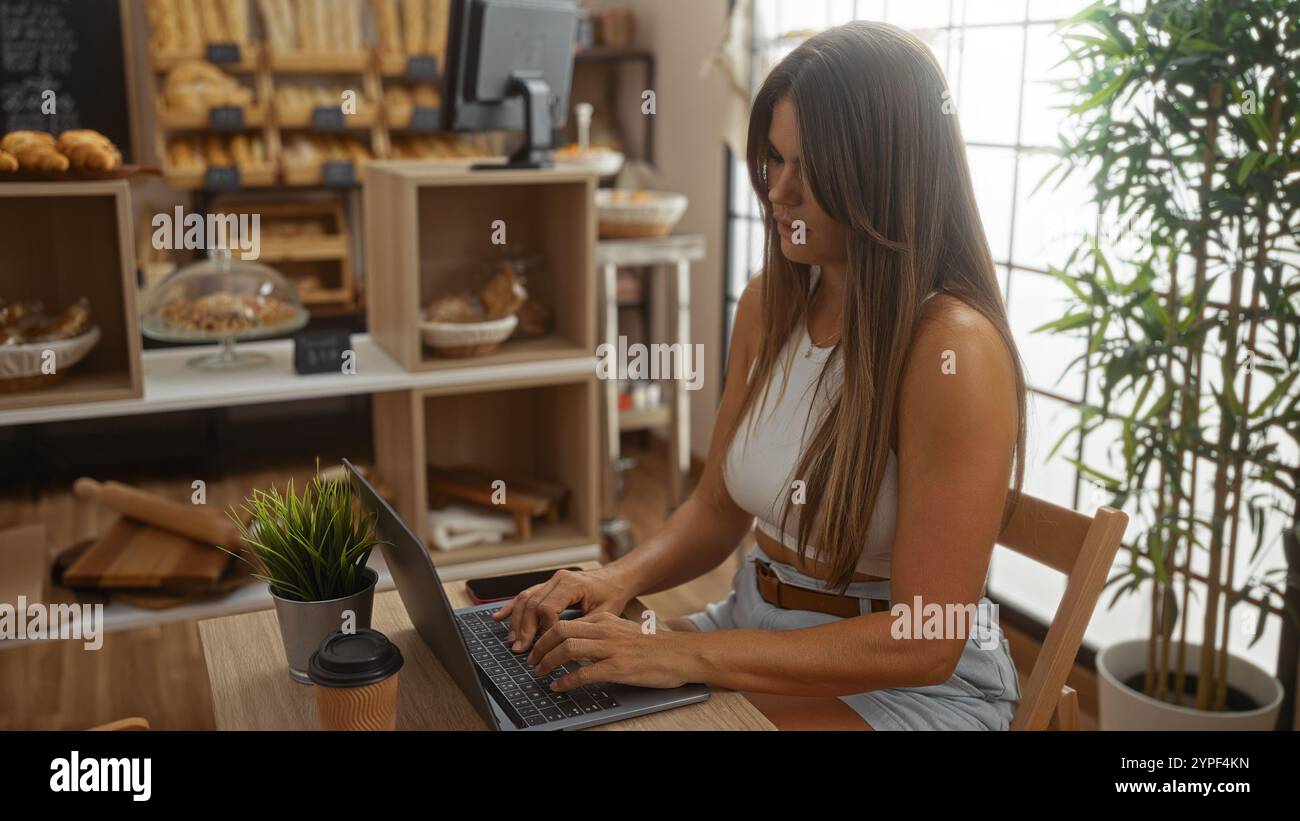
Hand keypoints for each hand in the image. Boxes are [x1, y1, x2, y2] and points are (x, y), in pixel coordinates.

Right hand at [492, 566, 633, 652]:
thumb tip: (562, 644)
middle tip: (520, 650)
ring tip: (512, 641)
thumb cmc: (611, 595)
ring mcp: (551, 581)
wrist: (615, 579)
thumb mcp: (603, 614)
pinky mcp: (547, 586)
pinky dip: (512, 607)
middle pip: (532, 604)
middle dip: (525, 629)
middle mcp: (558, 579)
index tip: (547, 644)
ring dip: (516, 621)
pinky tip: (499, 617)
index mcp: (572, 583)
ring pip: (525, 599)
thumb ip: (581, 626)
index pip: (547, 607)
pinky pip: (526, 595)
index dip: (544, 628)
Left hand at [527, 611, 698, 690]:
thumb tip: (576, 645)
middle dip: (540, 647)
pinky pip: (584, 673)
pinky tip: (559, 686)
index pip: (565, 622)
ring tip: (540, 673)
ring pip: (567, 649)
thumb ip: (600, 634)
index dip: (545, 635)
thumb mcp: (623, 631)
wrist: (681, 654)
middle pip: (560, 631)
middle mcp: (605, 629)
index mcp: (605, 618)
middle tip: (532, 660)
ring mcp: (611, 648)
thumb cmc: (654, 646)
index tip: (537, 647)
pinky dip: (566, 681)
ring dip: (548, 662)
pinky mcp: (619, 667)